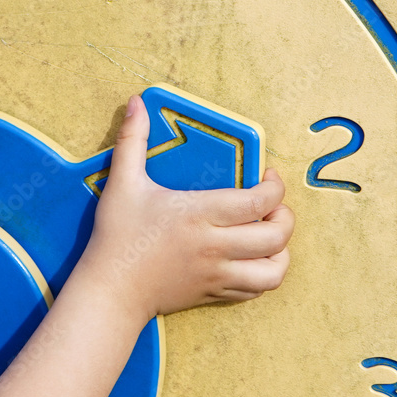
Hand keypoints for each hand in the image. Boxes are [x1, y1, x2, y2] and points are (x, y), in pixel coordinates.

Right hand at [79, 94, 292, 322]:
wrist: (110, 291)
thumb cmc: (117, 236)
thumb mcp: (122, 183)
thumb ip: (132, 140)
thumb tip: (136, 101)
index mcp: (199, 214)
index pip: (258, 202)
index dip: (275, 188)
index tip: (268, 177)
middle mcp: (214, 246)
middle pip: (276, 236)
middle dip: (285, 217)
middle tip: (273, 207)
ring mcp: (217, 274)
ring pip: (273, 272)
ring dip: (281, 252)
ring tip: (269, 237)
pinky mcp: (214, 294)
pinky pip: (255, 291)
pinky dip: (264, 274)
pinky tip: (252, 259)